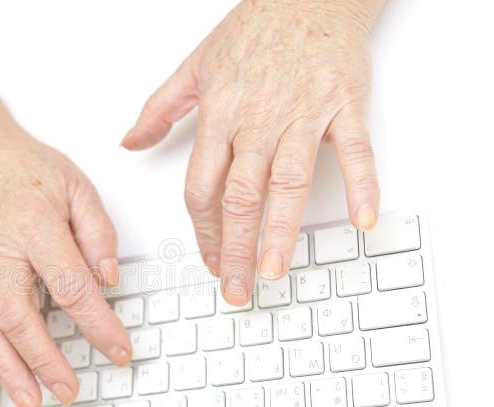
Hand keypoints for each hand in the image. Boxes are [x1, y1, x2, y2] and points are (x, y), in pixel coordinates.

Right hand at [0, 133, 131, 406]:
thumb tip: (110, 277)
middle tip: (70, 391)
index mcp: (33, 228)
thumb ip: (97, 232)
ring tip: (30, 403)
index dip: (98, 323)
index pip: (70, 285)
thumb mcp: (77, 187)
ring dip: (8, 372)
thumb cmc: (28, 173)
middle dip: (45, 360)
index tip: (120, 350)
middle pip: (19, 317)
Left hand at [122, 0, 382, 304]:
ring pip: (287, 183)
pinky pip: (354, 150)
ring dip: (280, 232)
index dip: (201, 232)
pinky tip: (362, 220)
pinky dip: (363, 184)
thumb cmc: (254, 29)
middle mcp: (257, 121)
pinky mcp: (343, 105)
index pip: (202, 187)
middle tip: (235, 289)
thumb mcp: (194, 66)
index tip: (207, 262)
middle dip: (233, 249)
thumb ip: (159, 110)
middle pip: (239, 197)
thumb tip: (129, 141)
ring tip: (275, 271)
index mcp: (220, 116)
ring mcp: (302, 115)